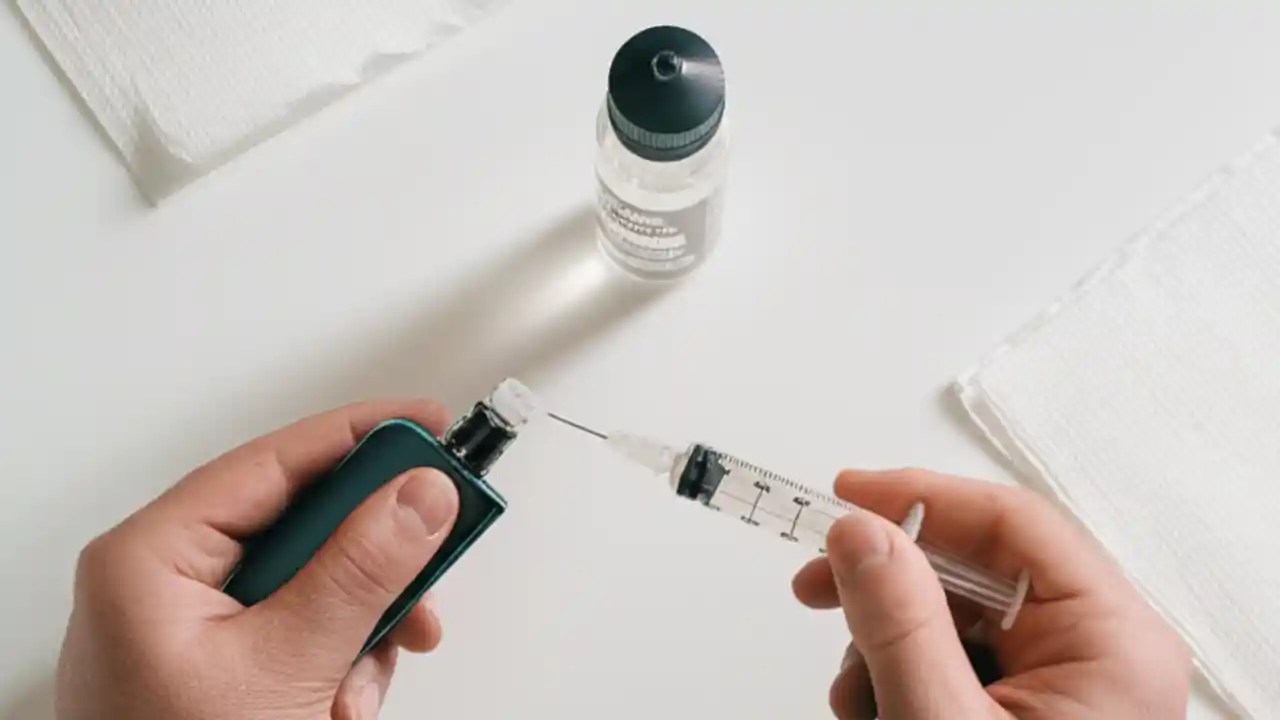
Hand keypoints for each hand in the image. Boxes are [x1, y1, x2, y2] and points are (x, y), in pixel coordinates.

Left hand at [56, 400, 460, 719]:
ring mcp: (196, 624)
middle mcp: (168, 580)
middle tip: (434, 553)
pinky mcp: (224, 661)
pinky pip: (308, 627)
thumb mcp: (285, 668)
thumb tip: (418, 494)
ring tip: (363, 679)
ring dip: (363, 628)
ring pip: (318, 579)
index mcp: (151, 559)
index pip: (274, 461)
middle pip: (305, 522)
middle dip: (373, 562)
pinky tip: (342, 701)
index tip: (429, 426)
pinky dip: (343, 660)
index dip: (361, 435)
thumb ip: (359, 573)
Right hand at [792, 469, 1189, 718]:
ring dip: (881, 647)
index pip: (1013, 524)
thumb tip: (862, 533)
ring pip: (948, 614)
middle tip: (816, 585)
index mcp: (1111, 642)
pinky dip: (895, 678)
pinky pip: (947, 658)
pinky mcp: (1021, 711)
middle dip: (886, 585)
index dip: (923, 497)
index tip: (846, 497)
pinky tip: (876, 713)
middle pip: (974, 567)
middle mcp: (1095, 652)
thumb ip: (901, 625)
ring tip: (860, 705)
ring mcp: (1058, 684)